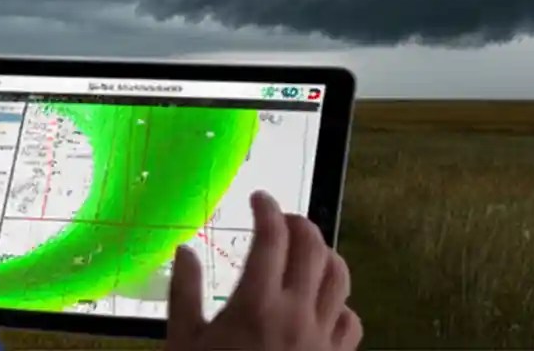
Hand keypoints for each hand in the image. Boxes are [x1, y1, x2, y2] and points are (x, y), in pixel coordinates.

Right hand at [166, 191, 362, 350]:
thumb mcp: (182, 343)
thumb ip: (184, 293)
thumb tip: (184, 249)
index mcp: (256, 305)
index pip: (272, 237)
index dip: (268, 208)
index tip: (259, 198)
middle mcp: (296, 314)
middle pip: (313, 247)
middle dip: (300, 223)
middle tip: (283, 220)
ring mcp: (321, 339)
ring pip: (340, 278)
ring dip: (326, 255)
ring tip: (308, 251)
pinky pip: (352, 321)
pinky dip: (341, 304)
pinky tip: (323, 304)